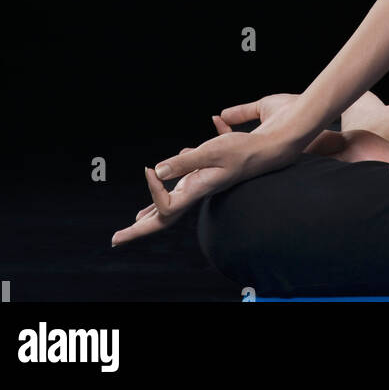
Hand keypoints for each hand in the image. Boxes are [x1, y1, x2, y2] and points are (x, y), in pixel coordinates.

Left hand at [110, 113, 301, 247]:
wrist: (272, 149)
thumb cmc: (245, 149)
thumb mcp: (214, 150)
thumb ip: (187, 161)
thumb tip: (158, 171)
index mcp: (197, 191)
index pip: (165, 207)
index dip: (153, 191)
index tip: (151, 169)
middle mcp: (196, 192)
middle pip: (162, 218)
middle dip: (138, 230)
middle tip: (116, 240)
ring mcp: (201, 185)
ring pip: (171, 204)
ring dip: (151, 211)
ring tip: (136, 219)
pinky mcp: (206, 175)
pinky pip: (181, 188)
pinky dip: (167, 189)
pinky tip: (164, 176)